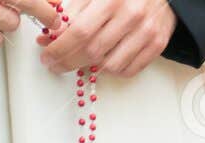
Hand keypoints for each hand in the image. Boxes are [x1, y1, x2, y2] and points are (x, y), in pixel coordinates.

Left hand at [39, 0, 178, 78]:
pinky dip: (112, 71)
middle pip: (92, 52)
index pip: (79, 32)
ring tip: (80, 60)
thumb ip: (73, 10)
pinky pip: (128, 70)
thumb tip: (52, 35)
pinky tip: (103, 61)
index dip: (59, 47)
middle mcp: (131, 16)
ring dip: (90, 67)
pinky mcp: (157, 44)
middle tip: (55, 64)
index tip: (48, 54)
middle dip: (68, 62)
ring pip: (110, 65)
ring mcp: (146, 32)